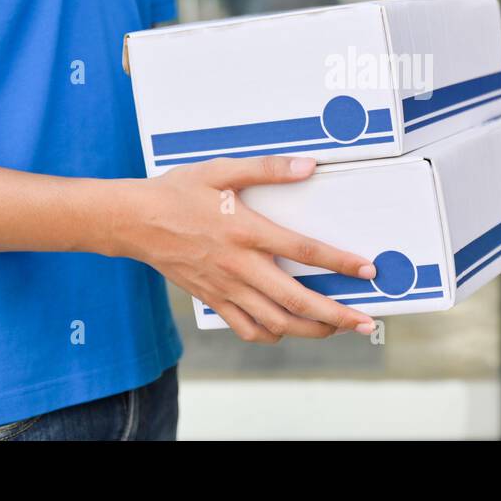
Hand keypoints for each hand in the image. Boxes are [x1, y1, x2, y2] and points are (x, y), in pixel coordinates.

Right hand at [106, 156, 376, 342]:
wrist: (133, 222)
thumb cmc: (178, 192)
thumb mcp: (221, 170)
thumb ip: (268, 169)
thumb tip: (308, 165)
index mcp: (246, 232)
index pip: (304, 250)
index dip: (339, 262)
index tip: (367, 270)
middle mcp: (239, 266)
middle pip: (297, 300)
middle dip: (336, 315)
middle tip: (366, 321)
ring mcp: (226, 288)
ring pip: (276, 322)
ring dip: (311, 329)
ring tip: (337, 329)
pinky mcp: (213, 300)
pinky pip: (246, 328)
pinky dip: (272, 335)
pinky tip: (287, 329)